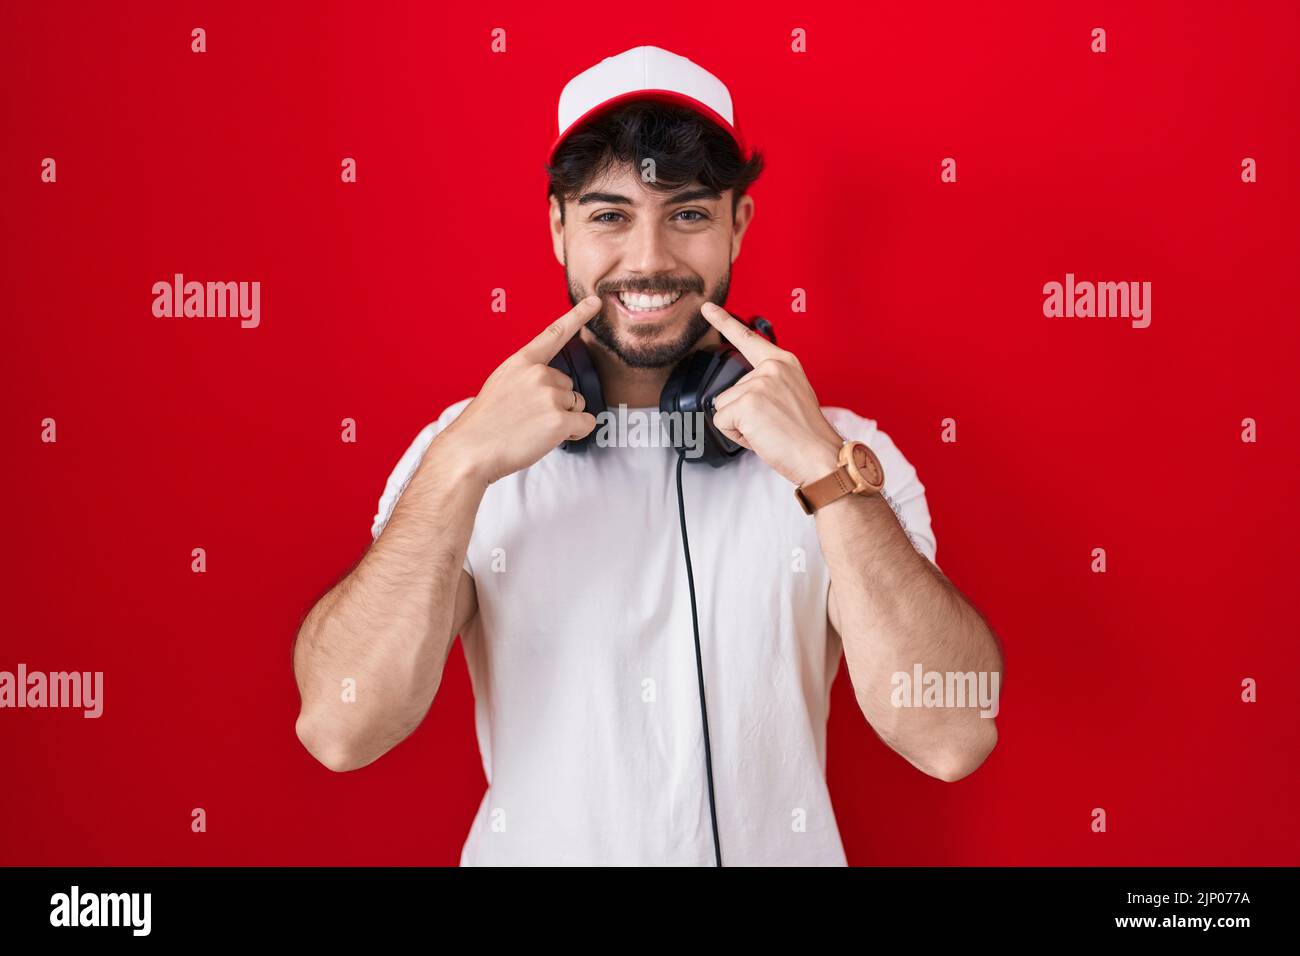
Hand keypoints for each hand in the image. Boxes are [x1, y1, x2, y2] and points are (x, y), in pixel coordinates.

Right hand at [438, 297, 602, 484]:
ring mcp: (550, 395)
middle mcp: (539, 373)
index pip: (555, 333)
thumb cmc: (483, 424)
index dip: (578, 315)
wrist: (470, 450)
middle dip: (557, 403)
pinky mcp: (559, 419)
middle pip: (569, 386)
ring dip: (564, 420)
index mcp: (522, 361)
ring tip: (533, 429)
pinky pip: (586, 424)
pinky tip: (549, 438)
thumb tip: (551, 387)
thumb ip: (526, 377)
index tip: (596, 301)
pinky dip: (575, 433)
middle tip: (529, 418)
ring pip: (577, 405)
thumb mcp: (501, 385)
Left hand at [701, 302, 844, 486]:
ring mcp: (759, 383)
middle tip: (774, 425)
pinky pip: (721, 423)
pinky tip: (762, 436)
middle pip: (729, 390)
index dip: (724, 322)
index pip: (748, 339)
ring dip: (741, 425)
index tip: (707, 307)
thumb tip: (744, 396)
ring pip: (723, 407)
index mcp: (784, 363)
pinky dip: (737, 436)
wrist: (821, 457)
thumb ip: (769, 386)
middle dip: (743, 413)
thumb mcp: (792, 396)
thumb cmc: (807, 436)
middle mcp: (771, 368)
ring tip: (770, 431)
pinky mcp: (747, 403)